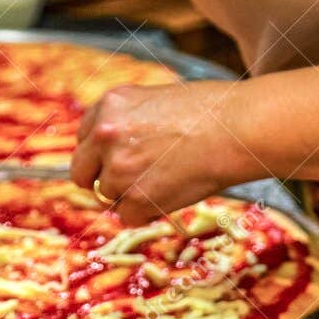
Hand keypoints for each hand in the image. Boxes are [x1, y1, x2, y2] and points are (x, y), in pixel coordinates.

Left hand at [70, 81, 256, 223]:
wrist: (238, 129)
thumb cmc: (212, 112)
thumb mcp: (158, 100)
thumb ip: (131, 121)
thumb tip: (120, 150)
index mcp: (110, 104)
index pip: (85, 138)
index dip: (103, 153)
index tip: (119, 160)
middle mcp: (105, 134)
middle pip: (81, 172)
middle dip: (102, 180)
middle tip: (130, 184)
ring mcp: (118, 168)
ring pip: (108, 196)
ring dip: (132, 196)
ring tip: (167, 182)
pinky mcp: (136, 197)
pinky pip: (128, 218)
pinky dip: (148, 213)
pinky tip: (171, 196)